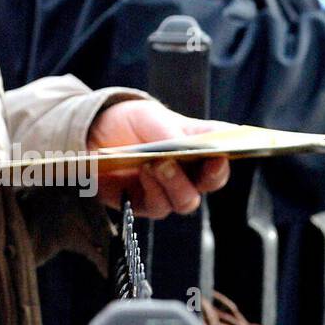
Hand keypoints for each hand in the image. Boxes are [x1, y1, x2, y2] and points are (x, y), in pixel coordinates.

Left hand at [88, 99, 230, 216]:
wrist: (90, 138)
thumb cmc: (128, 122)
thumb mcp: (148, 117)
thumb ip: (168, 132)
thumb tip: (183, 145)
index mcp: (200, 142)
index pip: (227, 146)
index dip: (234, 150)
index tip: (226, 150)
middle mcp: (191, 169)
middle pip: (214, 180)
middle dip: (212, 174)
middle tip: (201, 160)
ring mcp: (170, 189)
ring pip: (188, 200)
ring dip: (176, 183)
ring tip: (159, 164)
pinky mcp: (146, 204)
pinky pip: (159, 207)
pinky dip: (153, 190)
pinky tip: (143, 173)